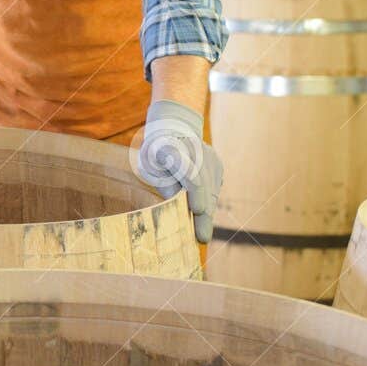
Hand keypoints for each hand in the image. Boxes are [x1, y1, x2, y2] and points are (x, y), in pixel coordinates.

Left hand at [133, 99, 222, 243]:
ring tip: (201, 234)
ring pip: (211, 189)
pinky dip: (207, 201)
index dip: (194, 192)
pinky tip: (199, 210)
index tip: (199, 210)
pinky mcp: (217, 164)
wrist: (173, 127)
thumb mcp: (149, 166)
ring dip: (206, 212)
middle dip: (203, 214)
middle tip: (202, 238)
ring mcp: (210, 157)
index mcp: (170, 148)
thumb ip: (164, 184)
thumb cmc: (156, 152)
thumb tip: (180, 206)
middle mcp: (195, 151)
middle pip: (203, 186)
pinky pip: (214, 187)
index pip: (187, 172)